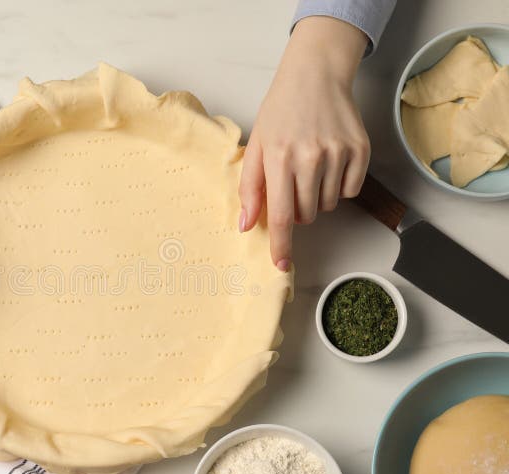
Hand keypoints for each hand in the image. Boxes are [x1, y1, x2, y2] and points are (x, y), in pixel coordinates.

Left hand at [239, 16, 370, 270]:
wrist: (315, 76)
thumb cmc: (280, 111)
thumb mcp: (257, 146)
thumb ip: (250, 187)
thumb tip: (246, 226)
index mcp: (279, 158)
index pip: (280, 214)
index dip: (281, 244)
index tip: (282, 265)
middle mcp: (311, 158)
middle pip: (306, 214)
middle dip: (296, 209)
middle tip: (291, 183)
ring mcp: (339, 154)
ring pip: (328, 204)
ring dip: (317, 197)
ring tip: (310, 167)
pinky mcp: (361, 150)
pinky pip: (350, 190)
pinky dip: (339, 186)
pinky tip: (330, 163)